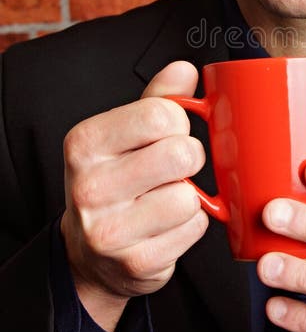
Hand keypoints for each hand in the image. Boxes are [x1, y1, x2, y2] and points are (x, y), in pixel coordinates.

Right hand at [61, 61, 208, 331]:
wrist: (92, 253)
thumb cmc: (116, 182)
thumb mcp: (125, 134)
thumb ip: (158, 99)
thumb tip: (185, 69)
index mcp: (85, 143)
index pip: (160, 114)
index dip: (178, 123)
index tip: (168, 134)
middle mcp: (89, 186)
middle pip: (180, 153)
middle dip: (190, 158)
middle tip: (175, 168)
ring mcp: (110, 230)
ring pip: (189, 196)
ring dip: (191, 197)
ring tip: (167, 199)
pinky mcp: (136, 262)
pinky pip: (194, 228)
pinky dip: (192, 225)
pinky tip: (168, 225)